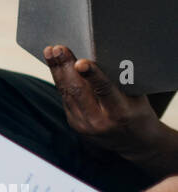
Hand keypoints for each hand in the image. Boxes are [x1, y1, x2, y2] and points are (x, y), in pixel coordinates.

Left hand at [44, 44, 162, 156]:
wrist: (134, 142)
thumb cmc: (138, 112)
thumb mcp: (136, 97)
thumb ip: (118, 81)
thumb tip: (99, 55)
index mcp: (119, 113)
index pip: (104, 90)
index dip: (91, 75)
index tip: (80, 62)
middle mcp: (98, 121)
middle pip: (77, 90)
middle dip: (65, 67)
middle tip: (57, 49)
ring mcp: (83, 125)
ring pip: (67, 93)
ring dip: (58, 71)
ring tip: (51, 52)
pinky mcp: (74, 124)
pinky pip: (66, 98)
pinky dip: (61, 80)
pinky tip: (56, 66)